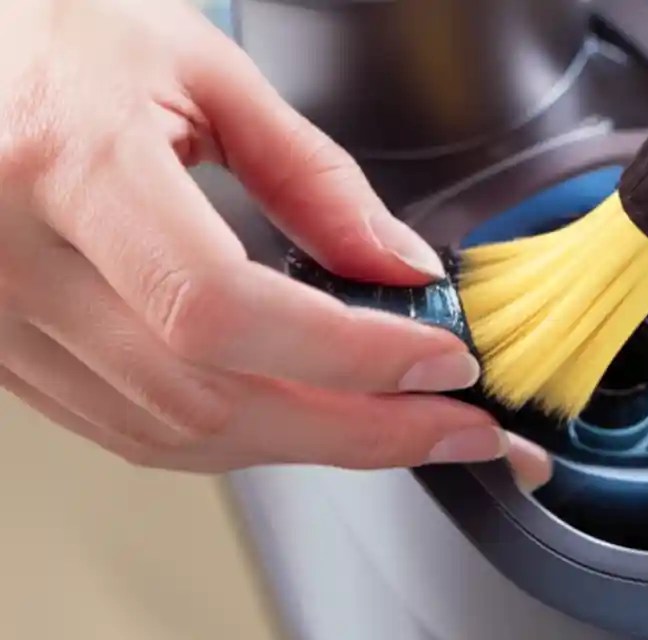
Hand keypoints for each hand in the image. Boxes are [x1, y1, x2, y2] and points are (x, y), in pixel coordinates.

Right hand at [0, 0, 550, 488]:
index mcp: (68, 162)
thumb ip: (311, 173)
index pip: (220, 308)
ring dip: (307, 444)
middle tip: (454, 425)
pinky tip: (305, 418)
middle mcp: (15, 261)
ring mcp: (1, 321)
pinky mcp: (8, 354)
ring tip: (400, 427)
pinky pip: (133, 429)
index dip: (347, 355)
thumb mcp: (201, 69)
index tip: (439, 360)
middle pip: (208, 399)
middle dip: (358, 428)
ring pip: (175, 434)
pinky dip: (238, 437)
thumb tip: (400, 265)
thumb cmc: (58, 39)